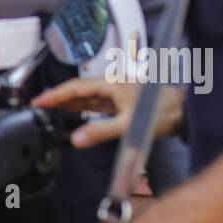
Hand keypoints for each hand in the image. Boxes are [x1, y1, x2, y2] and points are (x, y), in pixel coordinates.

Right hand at [32, 77, 184, 148]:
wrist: (184, 113)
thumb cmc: (161, 111)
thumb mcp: (128, 124)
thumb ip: (100, 131)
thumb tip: (76, 139)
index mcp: (110, 83)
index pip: (75, 88)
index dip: (54, 94)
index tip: (37, 100)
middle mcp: (111, 85)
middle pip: (78, 90)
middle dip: (58, 97)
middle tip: (38, 105)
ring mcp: (116, 94)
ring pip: (86, 97)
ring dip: (69, 103)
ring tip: (51, 109)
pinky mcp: (121, 103)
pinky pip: (96, 104)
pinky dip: (83, 109)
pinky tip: (76, 114)